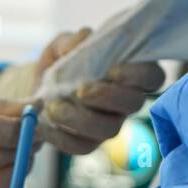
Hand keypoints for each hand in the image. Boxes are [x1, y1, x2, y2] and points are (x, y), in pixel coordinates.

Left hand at [0, 29, 163, 154]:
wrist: (35, 87)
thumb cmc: (60, 61)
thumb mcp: (62, 44)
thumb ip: (72, 40)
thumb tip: (81, 40)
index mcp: (129, 72)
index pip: (152, 76)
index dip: (138, 75)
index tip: (112, 70)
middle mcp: (125, 100)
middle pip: (134, 104)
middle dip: (108, 97)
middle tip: (80, 90)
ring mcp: (109, 123)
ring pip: (110, 129)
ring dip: (81, 119)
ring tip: (54, 107)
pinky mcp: (89, 143)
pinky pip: (83, 147)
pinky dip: (62, 136)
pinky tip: (45, 122)